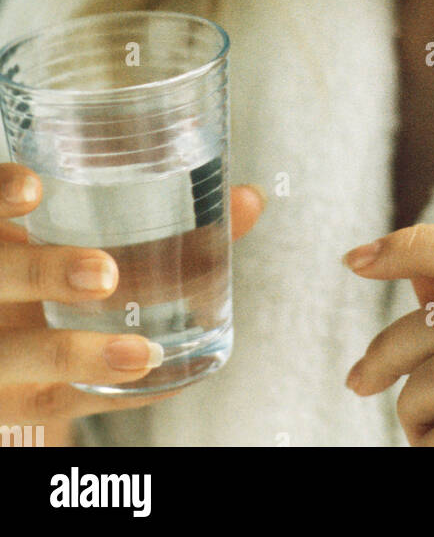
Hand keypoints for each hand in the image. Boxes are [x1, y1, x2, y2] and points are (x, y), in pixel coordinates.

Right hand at [0, 162, 264, 438]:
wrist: (18, 346)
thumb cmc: (65, 272)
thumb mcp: (81, 237)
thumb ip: (160, 222)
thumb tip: (251, 199)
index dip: (0, 196)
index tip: (34, 187)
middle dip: (45, 275)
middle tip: (105, 274)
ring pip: (18, 361)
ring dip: (79, 355)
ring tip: (142, 353)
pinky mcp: (16, 403)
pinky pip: (55, 404)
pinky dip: (111, 394)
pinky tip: (163, 378)